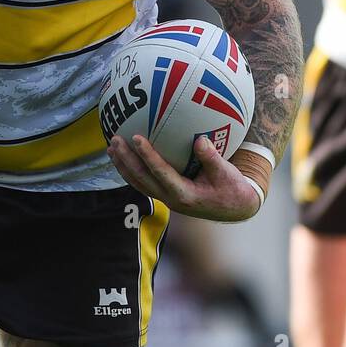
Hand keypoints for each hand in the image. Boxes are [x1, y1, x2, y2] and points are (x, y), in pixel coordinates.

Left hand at [107, 134, 260, 221]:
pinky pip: (144, 182)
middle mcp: (171, 199)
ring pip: (138, 183)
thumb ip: (212, 158)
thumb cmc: (232, 189)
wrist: (234, 209)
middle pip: (142, 179)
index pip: (160, 173)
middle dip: (126, 160)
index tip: (136, 138)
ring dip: (123, 166)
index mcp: (185, 195)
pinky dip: (132, 169)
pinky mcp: (166, 195)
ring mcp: (166, 199)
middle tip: (114, 140)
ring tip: (111, 148)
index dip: (147, 156)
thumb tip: (200, 140)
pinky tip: (124, 157)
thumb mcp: (227, 174)